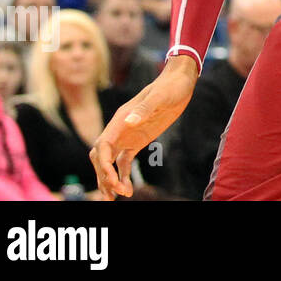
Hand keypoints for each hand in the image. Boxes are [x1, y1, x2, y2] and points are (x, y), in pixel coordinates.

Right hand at [90, 56, 197, 198]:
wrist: (180, 82)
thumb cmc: (169, 87)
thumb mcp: (159, 97)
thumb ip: (144, 109)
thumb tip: (128, 121)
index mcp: (120, 120)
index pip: (102, 147)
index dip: (103, 165)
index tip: (112, 180)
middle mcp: (119, 129)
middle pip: (101, 158)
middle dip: (104, 176)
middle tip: (115, 194)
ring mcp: (127, 136)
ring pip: (110, 162)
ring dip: (110, 180)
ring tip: (115, 198)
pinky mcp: (137, 141)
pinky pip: (123, 162)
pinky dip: (123, 176)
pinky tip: (127, 189)